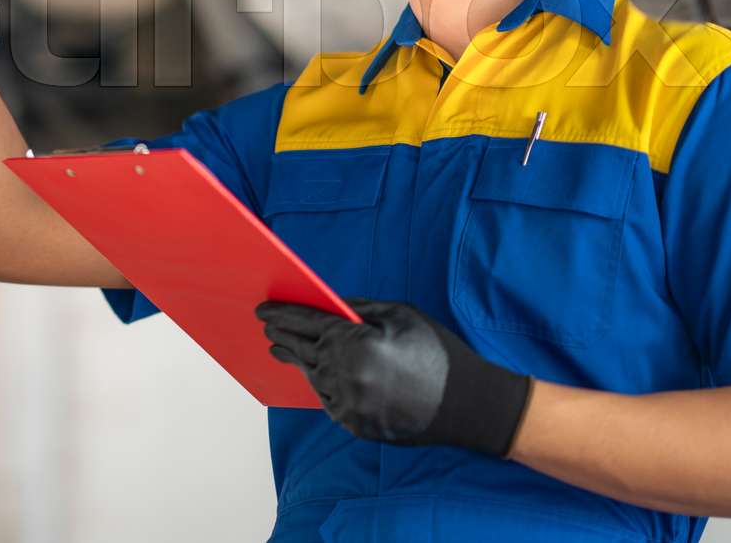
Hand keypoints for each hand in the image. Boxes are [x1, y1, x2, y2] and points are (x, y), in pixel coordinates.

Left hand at [256, 297, 533, 457]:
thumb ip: (358, 308)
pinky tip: (312, 374)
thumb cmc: (435, 351)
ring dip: (298, 362)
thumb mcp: (399, 314)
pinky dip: (318, 385)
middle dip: (284, 337)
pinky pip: (328, 401)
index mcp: (355, 343)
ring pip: (312, 378)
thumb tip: (327, 306)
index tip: (263, 311)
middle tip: (267, 329)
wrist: (467, 403)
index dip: (284, 315)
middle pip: (304, 351)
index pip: (308, 324)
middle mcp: (346, 376)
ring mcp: (349, 405)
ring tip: (282, 350)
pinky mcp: (356, 425)